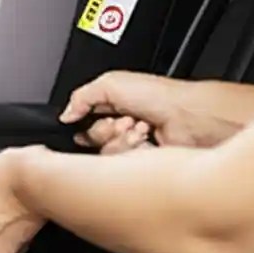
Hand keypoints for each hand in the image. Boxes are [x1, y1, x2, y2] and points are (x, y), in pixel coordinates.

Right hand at [60, 71, 234, 153]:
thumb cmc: (159, 96)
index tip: (96, 117)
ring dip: (121, 141)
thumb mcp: (110, 83)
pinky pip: (120, 170)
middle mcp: (120, 129)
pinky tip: (146, 141)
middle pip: (90, 143)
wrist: (189, 117)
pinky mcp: (142, 167)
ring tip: (139, 129)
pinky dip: (132, 153)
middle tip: (122, 121)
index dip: (85, 123)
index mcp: (111, 108)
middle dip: (104, 131)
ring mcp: (131, 149)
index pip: (82, 124)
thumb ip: (80, 97)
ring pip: (104, 158)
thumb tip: (64, 115)